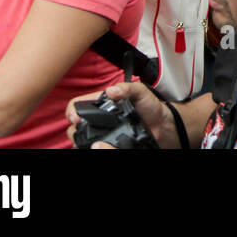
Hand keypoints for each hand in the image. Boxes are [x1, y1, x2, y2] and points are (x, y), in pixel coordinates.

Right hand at [65, 82, 179, 148]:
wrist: (164, 127)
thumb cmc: (152, 107)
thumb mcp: (141, 93)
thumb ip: (129, 88)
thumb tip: (112, 91)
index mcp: (103, 104)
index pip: (78, 105)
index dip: (73, 111)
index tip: (76, 119)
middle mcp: (99, 119)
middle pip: (76, 126)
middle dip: (75, 130)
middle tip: (82, 133)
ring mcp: (103, 133)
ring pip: (82, 140)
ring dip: (82, 141)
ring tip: (92, 142)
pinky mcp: (109, 144)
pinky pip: (95, 147)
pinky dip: (94, 148)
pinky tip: (98, 147)